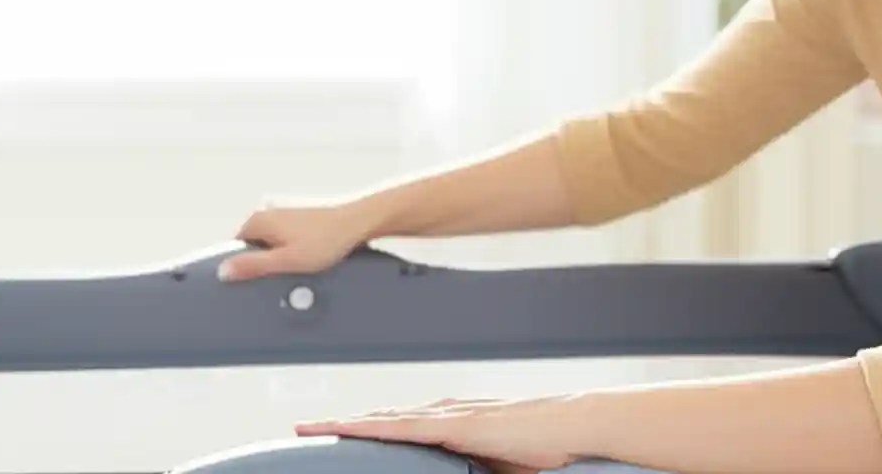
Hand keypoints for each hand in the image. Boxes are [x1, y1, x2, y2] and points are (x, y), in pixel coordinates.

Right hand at [218, 197, 373, 280]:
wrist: (358, 223)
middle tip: (279, 279)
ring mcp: (283, 215)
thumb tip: (222, 272)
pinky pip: (285, 242)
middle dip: (262, 265)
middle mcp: (267, 214)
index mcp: (257, 221)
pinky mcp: (298, 220)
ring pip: (270, 246)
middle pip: (251, 248)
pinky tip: (306, 261)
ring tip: (296, 269)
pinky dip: (292, 253)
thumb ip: (253, 265)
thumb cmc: (326, 241)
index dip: (242, 269)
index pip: (233, 250)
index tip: (254, 283)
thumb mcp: (286, 260)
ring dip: (279, 260)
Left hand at [292, 395, 588, 473]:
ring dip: (347, 423)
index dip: (366, 429)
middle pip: (383, 419)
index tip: (336, 434)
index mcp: (454, 423)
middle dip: (343, 424)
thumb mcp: (501, 466)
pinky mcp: (458, 425)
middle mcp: (446, 413)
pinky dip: (375, 427)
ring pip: (386, 419)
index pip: (400, 426)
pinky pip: (407, 426)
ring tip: (312, 427)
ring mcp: (450, 416)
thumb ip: (475, 470)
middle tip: (305, 427)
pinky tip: (351, 429)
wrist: (575, 424)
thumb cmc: (545, 447)